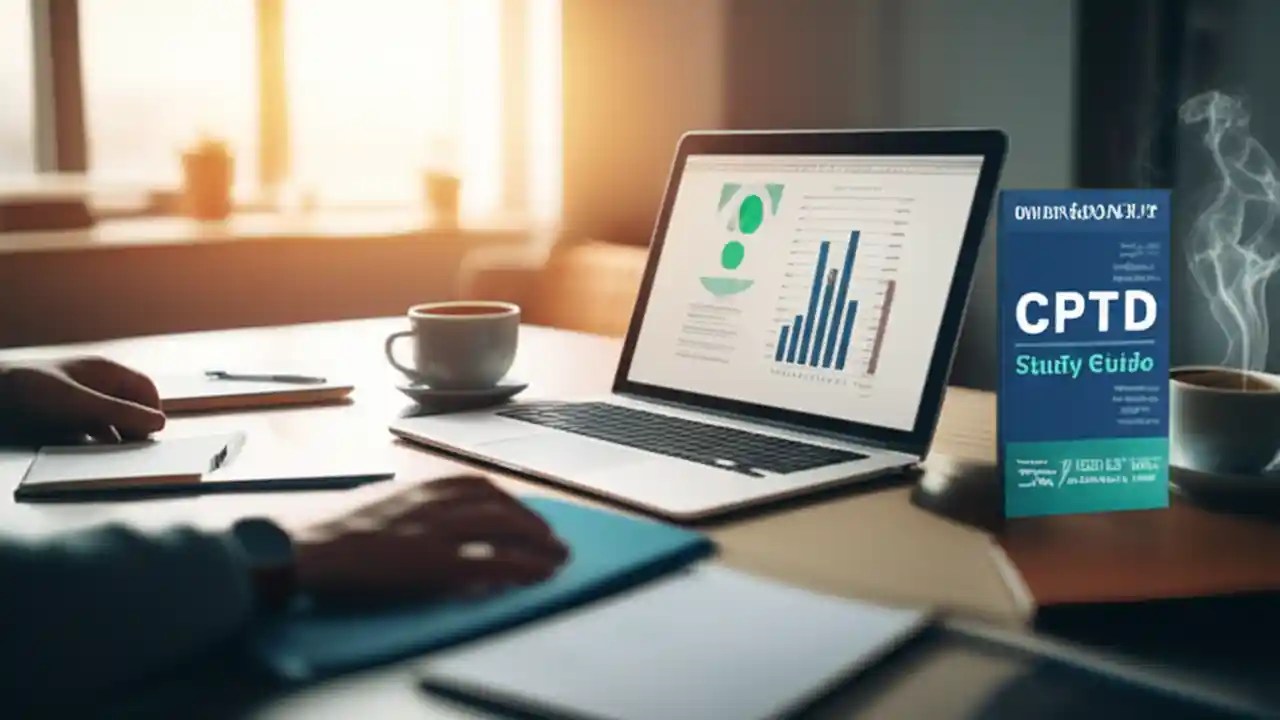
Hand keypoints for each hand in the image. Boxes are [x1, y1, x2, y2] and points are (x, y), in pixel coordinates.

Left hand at [0, 357, 165, 442]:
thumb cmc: (29, 390)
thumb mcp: (79, 403)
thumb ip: (120, 413)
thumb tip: (158, 423)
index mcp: (106, 370)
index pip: (145, 389)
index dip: (152, 412)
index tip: (151, 436)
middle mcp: (97, 382)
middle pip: (130, 405)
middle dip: (134, 427)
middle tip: (132, 451)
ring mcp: (80, 397)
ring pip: (111, 419)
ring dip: (114, 436)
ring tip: (112, 454)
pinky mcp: (65, 413)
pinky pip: (90, 427)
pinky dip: (95, 439)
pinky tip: (90, 451)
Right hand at [293, 476, 568, 604]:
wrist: (307, 548)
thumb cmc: (336, 531)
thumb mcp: (382, 505)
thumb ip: (416, 508)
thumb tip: (442, 523)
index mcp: (420, 487)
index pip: (478, 485)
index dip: (509, 501)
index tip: (526, 515)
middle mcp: (433, 502)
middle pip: (497, 505)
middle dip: (531, 523)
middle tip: (553, 541)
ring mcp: (434, 530)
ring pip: (501, 529)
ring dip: (535, 544)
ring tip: (555, 560)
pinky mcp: (432, 562)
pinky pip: (488, 561)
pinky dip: (517, 568)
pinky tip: (534, 577)